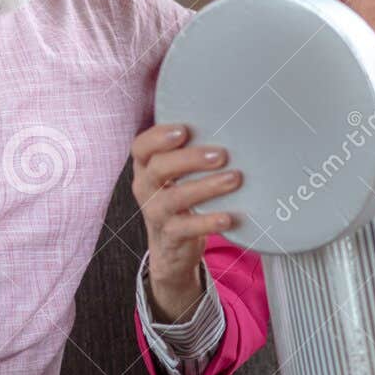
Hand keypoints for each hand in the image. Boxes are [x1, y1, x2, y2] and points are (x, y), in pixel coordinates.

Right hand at [130, 123, 241, 322]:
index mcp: (145, 167)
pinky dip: (208, 222)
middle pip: (159, 168)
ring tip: (234, 178)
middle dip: (191, 159)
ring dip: (207, 186)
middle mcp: (145, 188)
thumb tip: (229, 125)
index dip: (158, 137)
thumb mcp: (174, 175)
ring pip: (175, 198)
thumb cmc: (178, 198)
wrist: (170, 249)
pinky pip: (187, 228)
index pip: (141, 147)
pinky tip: (228, 218)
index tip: (183, 130)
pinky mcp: (171, 236)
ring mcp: (156, 213)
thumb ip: (186, 152)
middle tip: (221, 155)